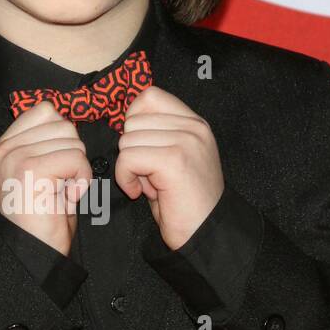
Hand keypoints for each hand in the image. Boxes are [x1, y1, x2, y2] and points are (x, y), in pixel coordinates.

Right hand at [0, 101, 92, 256]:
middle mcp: (5, 148)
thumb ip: (48, 143)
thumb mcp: (42, 172)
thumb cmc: (45, 218)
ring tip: (63, 192)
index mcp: (6, 145)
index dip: (64, 137)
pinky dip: (82, 179)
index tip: (58, 167)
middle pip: (63, 124)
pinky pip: (76, 158)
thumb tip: (70, 119)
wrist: (35, 255)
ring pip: (73, 141)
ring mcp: (15, 157)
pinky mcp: (31, 169)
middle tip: (61, 185)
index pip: (46, 110)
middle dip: (74, 155)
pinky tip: (68, 198)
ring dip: (79, 169)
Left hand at [114, 86, 223, 249]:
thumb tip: (123, 122)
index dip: (134, 121)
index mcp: (195, 123)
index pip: (150, 96)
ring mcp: (185, 141)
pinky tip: (143, 193)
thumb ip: (156, 134)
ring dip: (130, 167)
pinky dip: (126, 179)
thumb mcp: (174, 157)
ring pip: (127, 140)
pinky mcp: (174, 160)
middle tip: (151, 175)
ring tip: (152, 184)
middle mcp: (193, 127)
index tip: (142, 148)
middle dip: (132, 150)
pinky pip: (127, 158)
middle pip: (133, 120)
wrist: (206, 233)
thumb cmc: (185, 202)